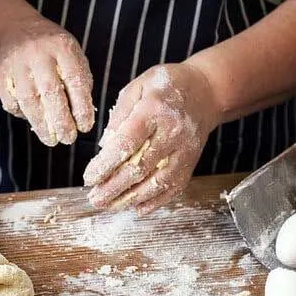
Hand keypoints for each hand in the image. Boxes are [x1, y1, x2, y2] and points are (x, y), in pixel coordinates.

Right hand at [0, 13, 94, 145]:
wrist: (12, 29)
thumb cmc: (49, 47)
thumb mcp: (70, 52)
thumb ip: (79, 78)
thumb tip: (83, 115)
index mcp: (62, 47)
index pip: (75, 80)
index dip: (82, 106)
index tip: (85, 126)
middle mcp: (39, 54)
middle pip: (50, 91)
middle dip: (61, 120)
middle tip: (68, 138)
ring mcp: (17, 64)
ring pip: (28, 100)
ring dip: (41, 124)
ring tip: (51, 139)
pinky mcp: (2, 75)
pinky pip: (11, 101)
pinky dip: (23, 115)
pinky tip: (34, 121)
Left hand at [83, 63, 220, 214]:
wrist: (207, 91)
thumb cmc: (166, 86)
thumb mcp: (138, 86)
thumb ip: (120, 114)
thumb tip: (105, 145)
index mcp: (154, 110)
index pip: (127, 143)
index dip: (106, 164)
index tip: (89, 177)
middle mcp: (172, 133)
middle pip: (140, 167)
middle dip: (114, 187)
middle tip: (94, 198)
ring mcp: (184, 151)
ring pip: (157, 182)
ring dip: (131, 199)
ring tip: (109, 206)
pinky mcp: (191, 163)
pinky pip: (174, 187)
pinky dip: (155, 201)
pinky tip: (136, 209)